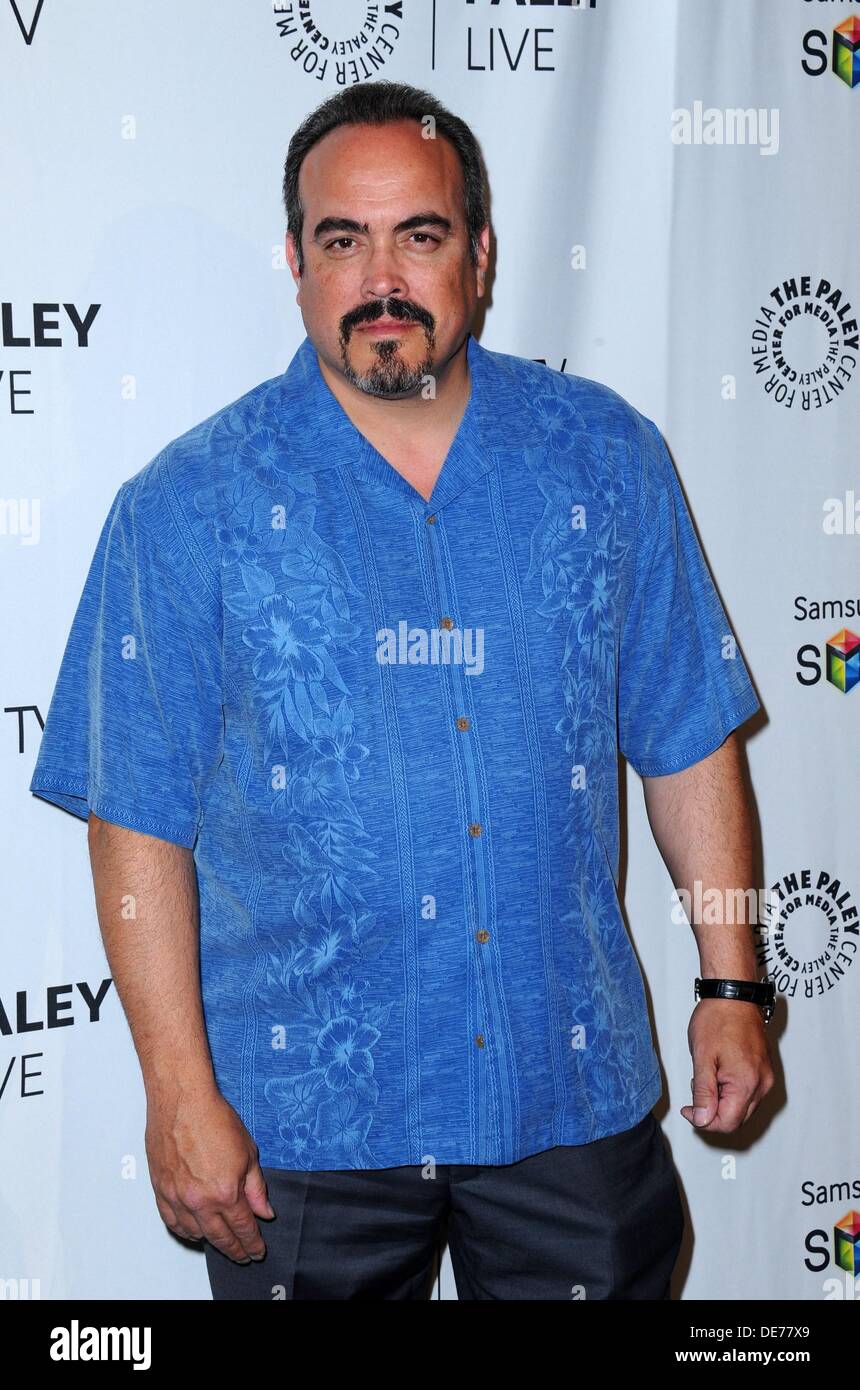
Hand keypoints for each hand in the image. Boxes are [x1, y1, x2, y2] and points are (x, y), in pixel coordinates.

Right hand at [145, 1083, 274, 1262]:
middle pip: (220, 1237)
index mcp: (225, 1192)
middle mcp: (199, 1200)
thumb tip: (264, 1211)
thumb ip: (256, 1188)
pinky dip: (184, 1231)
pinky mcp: (160, 1190)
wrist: (182, 1100)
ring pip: (195, 1233)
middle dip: (234, 1249)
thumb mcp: (248, 1152)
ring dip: (210, 1241)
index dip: (252, 1243)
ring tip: (221, 1242)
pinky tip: (193, 1231)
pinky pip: (172, 1222)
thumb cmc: (214, 1118)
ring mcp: (177, 1197)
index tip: (257, 1251)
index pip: (243, 1228)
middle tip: (243, 1256)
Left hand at [680, 998, 774, 1131]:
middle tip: (696, 1089)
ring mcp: (765, 1078)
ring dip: (722, 1101)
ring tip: (708, 1076)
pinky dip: (731, 1091)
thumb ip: (703, 1092)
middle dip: (713, 1111)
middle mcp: (761, 1084)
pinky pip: (749, 1094)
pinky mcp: (764, 1071)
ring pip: (742, 1108)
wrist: (733, 996)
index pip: (727, 1123)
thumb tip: (702, 1119)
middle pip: (736, 1119)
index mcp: (746, 1083)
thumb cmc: (718, 1019)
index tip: (689, 1109)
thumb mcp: (702, 1057)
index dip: (704, 1121)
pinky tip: (719, 1073)